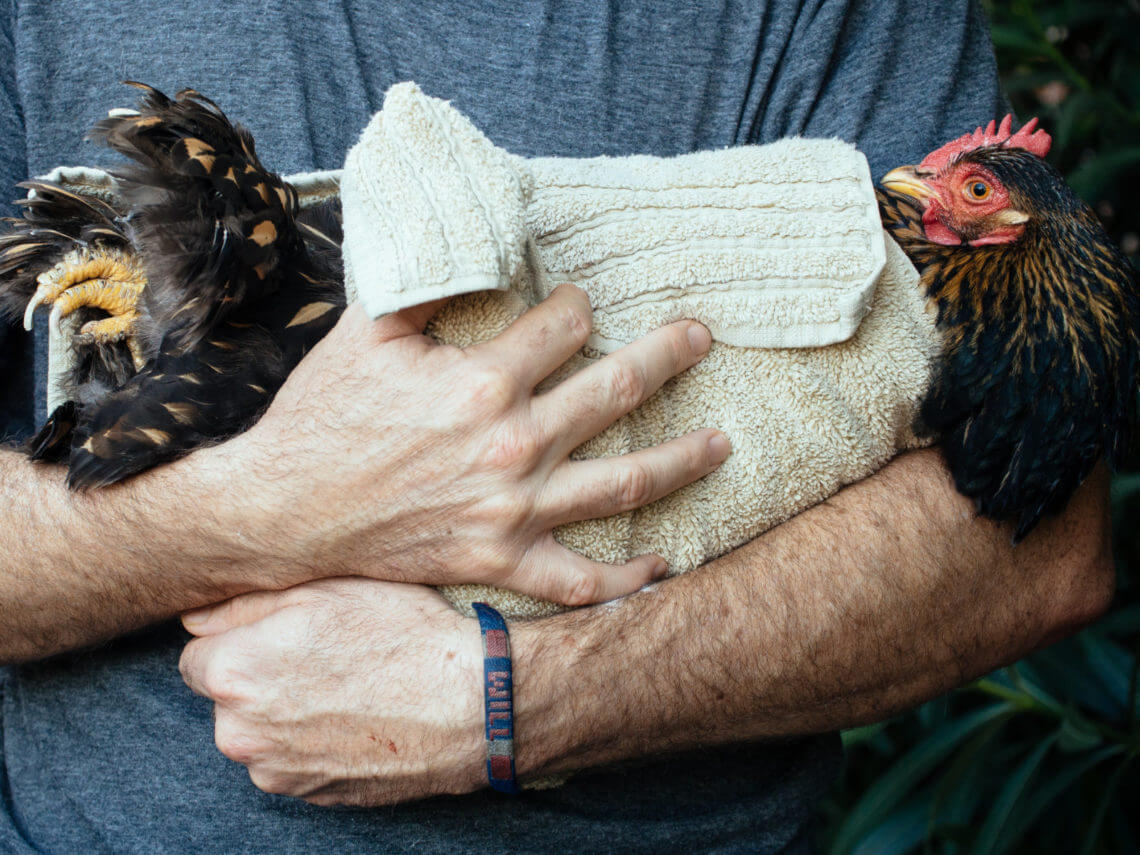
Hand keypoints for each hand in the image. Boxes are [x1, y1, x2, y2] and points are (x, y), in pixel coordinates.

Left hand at [179, 578, 483, 805]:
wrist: (471, 703)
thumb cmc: (403, 633)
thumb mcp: (327, 589)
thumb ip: (245, 604)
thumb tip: (194, 618)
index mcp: (233, 672)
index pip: (196, 656)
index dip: (240, 640)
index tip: (282, 633)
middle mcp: (240, 732)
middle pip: (228, 699)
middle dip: (261, 678)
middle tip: (324, 655)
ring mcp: (276, 772)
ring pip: (262, 734)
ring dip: (286, 714)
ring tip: (350, 687)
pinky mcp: (312, 797)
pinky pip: (295, 762)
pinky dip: (315, 743)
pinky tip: (359, 716)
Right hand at [223, 284, 728, 604]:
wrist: (285, 512)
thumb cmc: (323, 417)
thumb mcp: (367, 333)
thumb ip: (429, 284)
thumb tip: (469, 241)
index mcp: (484, 381)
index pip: (565, 327)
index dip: (580, 307)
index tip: (584, 306)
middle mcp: (514, 445)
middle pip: (616, 392)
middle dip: (667, 357)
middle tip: (699, 340)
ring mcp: (514, 511)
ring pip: (625, 483)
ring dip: (683, 459)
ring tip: (722, 444)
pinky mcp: (501, 560)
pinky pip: (579, 579)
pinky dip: (625, 578)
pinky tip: (662, 563)